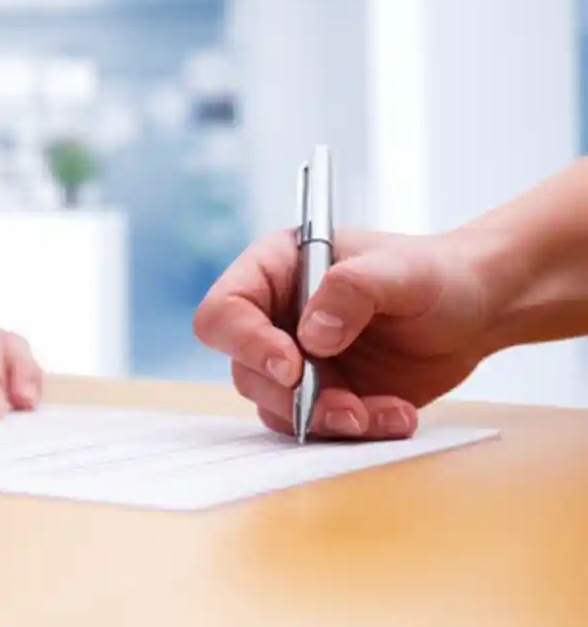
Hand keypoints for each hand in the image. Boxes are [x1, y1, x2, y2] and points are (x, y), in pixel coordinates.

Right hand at [193, 230, 494, 439]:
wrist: (476, 311)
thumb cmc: (436, 273)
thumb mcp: (401, 269)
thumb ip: (352, 289)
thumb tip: (311, 337)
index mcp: (276, 272)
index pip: (224, 311)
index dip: (244, 342)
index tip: (291, 365)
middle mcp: (275, 318)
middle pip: (245, 370)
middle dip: (292, 396)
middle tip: (346, 404)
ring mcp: (297, 362)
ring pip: (278, 408)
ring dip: (326, 419)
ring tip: (381, 413)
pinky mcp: (324, 396)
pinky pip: (317, 428)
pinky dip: (356, 431)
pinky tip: (397, 416)